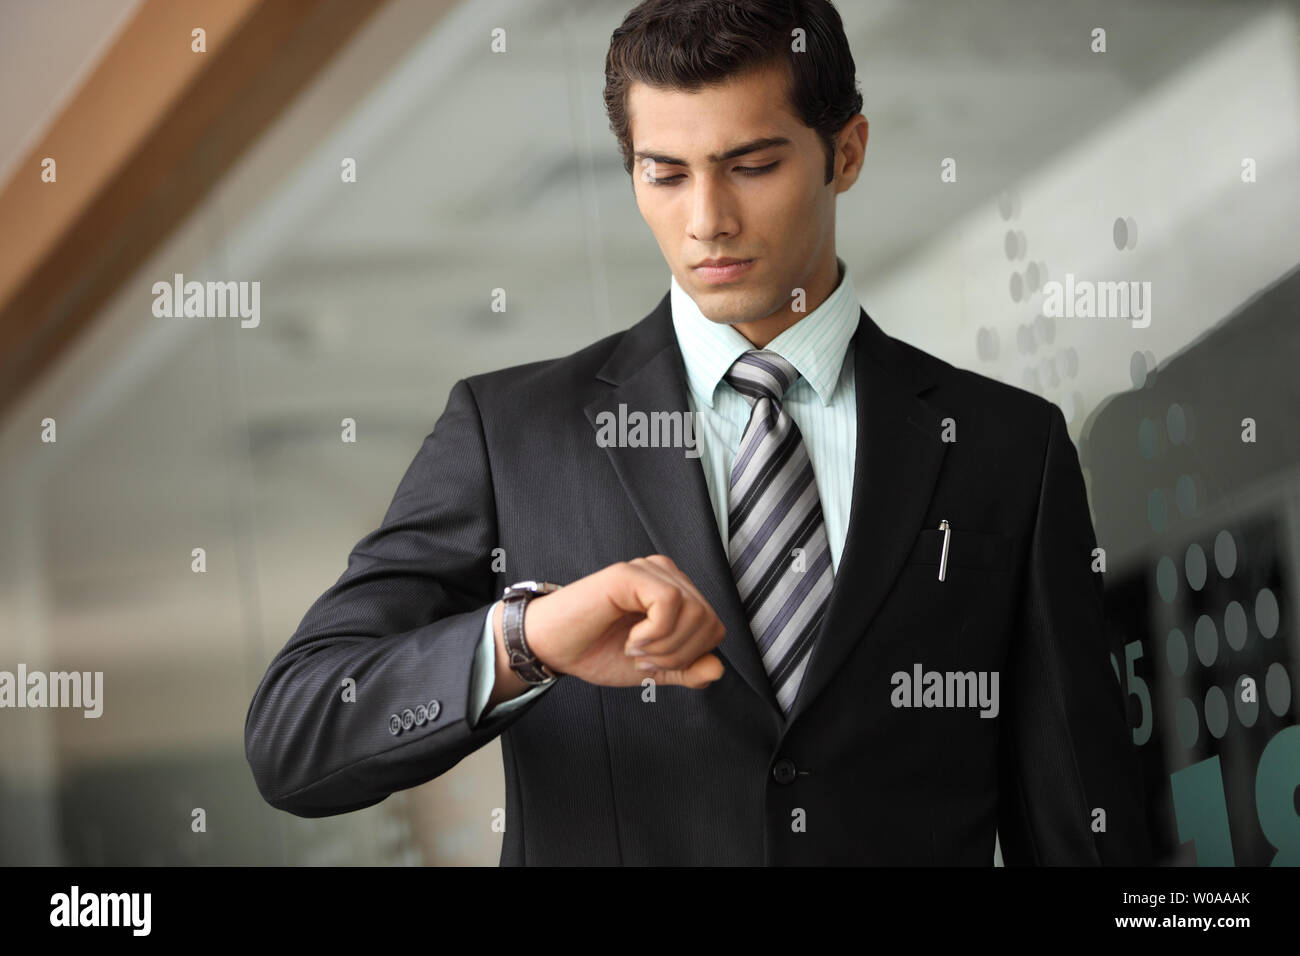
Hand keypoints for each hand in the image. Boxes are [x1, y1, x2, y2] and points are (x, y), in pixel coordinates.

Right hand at [518, 555, 725, 689]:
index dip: (691, 656)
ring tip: (634, 650)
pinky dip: (655, 633)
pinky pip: (670, 602)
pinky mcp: (631, 573)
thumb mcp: (652, 670)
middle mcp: (666, 576)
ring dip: (665, 646)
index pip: (714, 627)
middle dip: (679, 655)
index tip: (654, 664)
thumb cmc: (595, 651)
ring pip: (694, 611)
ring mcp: (649, 571)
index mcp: (675, 594)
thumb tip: (718, 669)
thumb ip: (686, 670)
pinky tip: (630, 638)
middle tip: (642, 660)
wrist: (553, 648)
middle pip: (709, 621)